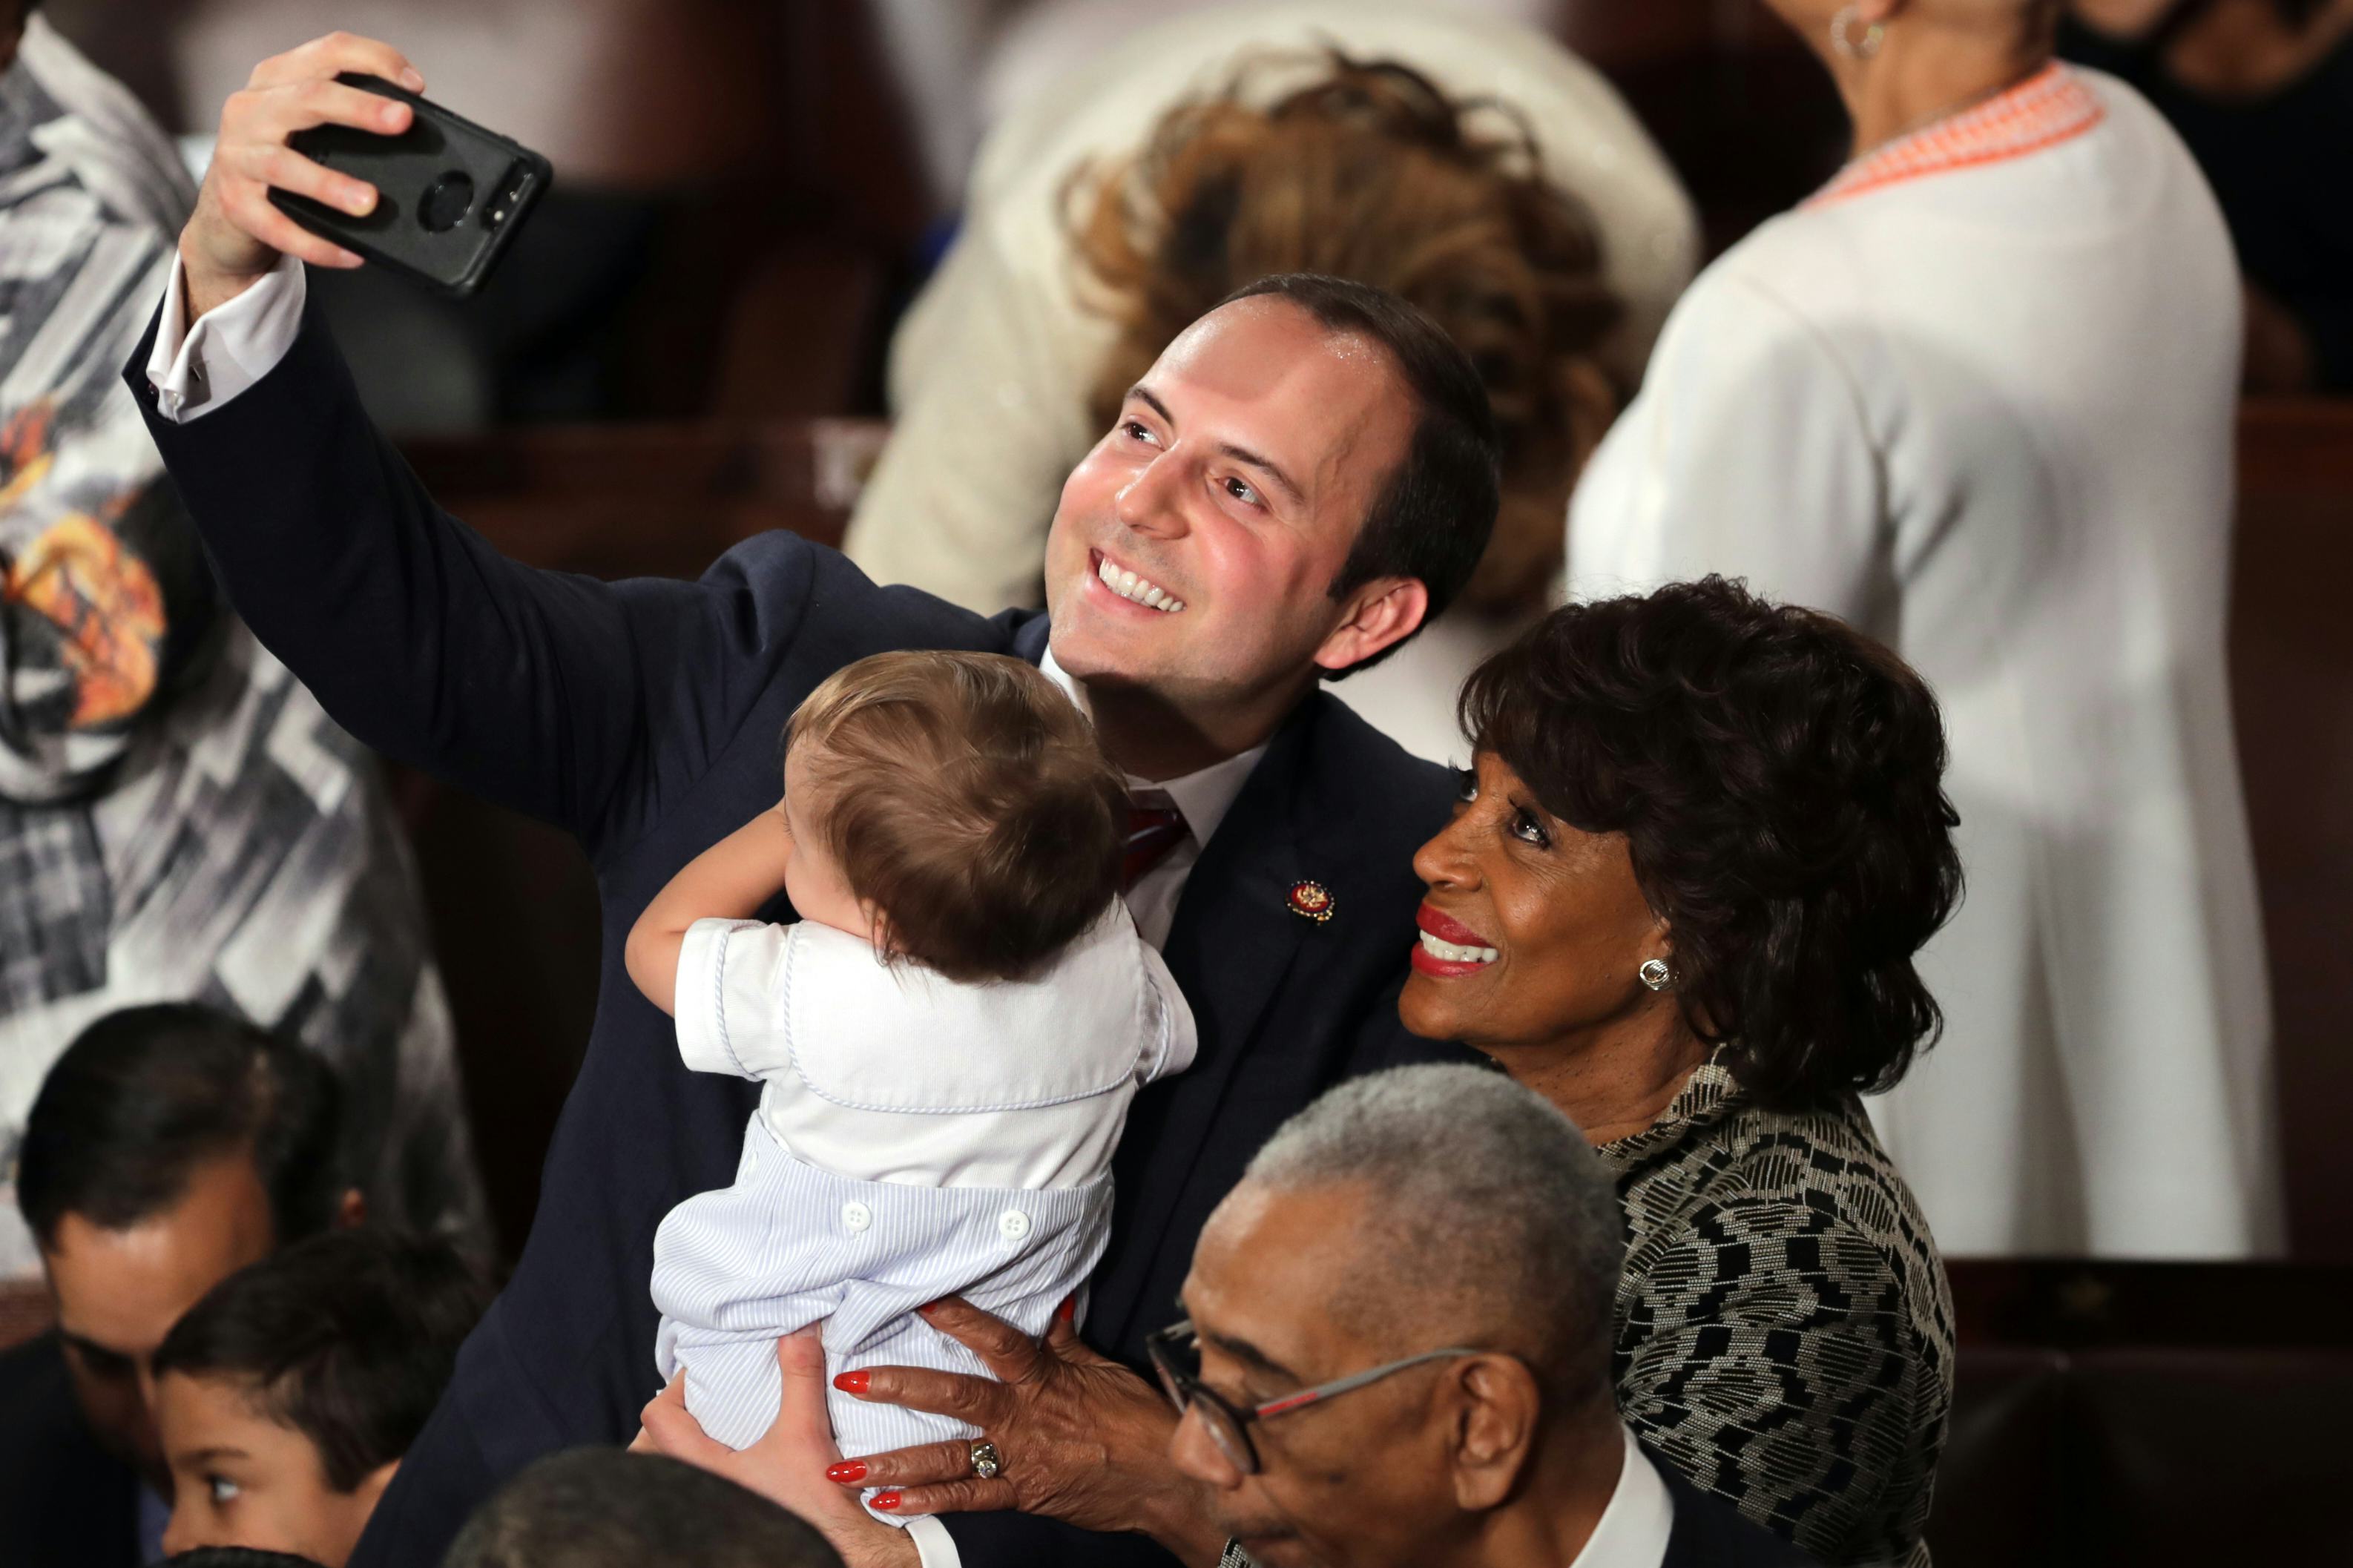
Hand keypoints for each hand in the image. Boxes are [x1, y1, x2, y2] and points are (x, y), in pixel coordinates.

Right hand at [181, 33, 426, 318]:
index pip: (327, 52)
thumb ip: (345, 112)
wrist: (222, 214)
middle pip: (308, 98)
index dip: (373, 60)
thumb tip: (412, 124)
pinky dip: (315, 243)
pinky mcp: (236, 204)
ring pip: (284, 165)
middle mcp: (251, 111)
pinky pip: (278, 226)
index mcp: (275, 81)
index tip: (415, 86)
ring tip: (370, 202)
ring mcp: (238, 157)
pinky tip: (349, 254)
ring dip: (330, 184)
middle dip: (359, 108)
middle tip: (402, 121)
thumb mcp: (305, 124)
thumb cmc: (278, 160)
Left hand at [637, 1332, 919, 1567]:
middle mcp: (696, 1492)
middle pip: (647, 1449)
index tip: (705, 1376)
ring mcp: (707, 1508)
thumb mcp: (808, 1433)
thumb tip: (798, 1331)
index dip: (676, 1387)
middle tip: (705, 1400)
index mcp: (703, 1470)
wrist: (843, 1553)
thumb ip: (800, 1377)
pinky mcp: (727, 1517)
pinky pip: (692, 1489)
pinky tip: (734, 1461)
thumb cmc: (816, 1506)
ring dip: (683, 1448)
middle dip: (673, 1419)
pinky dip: (701, 1470)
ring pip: (668, 1472)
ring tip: (714, 1430)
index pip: (657, 1418)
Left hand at [832, 1298, 1223, 1562]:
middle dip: (899, 1386)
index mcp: (1044, 1377)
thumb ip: (1065, 1340)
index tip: (920, 1298)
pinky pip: (969, 1499)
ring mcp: (1019, 1459)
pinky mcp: (1022, 1495)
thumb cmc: (1137, 1421)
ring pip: (947, 1457)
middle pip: (954, 1396)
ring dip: (893, 1462)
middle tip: (850, 1379)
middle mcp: (1023, 1417)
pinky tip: (888, 1504)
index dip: (959, 1317)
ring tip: (844, 1467)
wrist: (1165, 1482)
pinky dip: (927, 1502)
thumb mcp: (1101, 1370)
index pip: (996, 1340)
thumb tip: (1053, 1298)